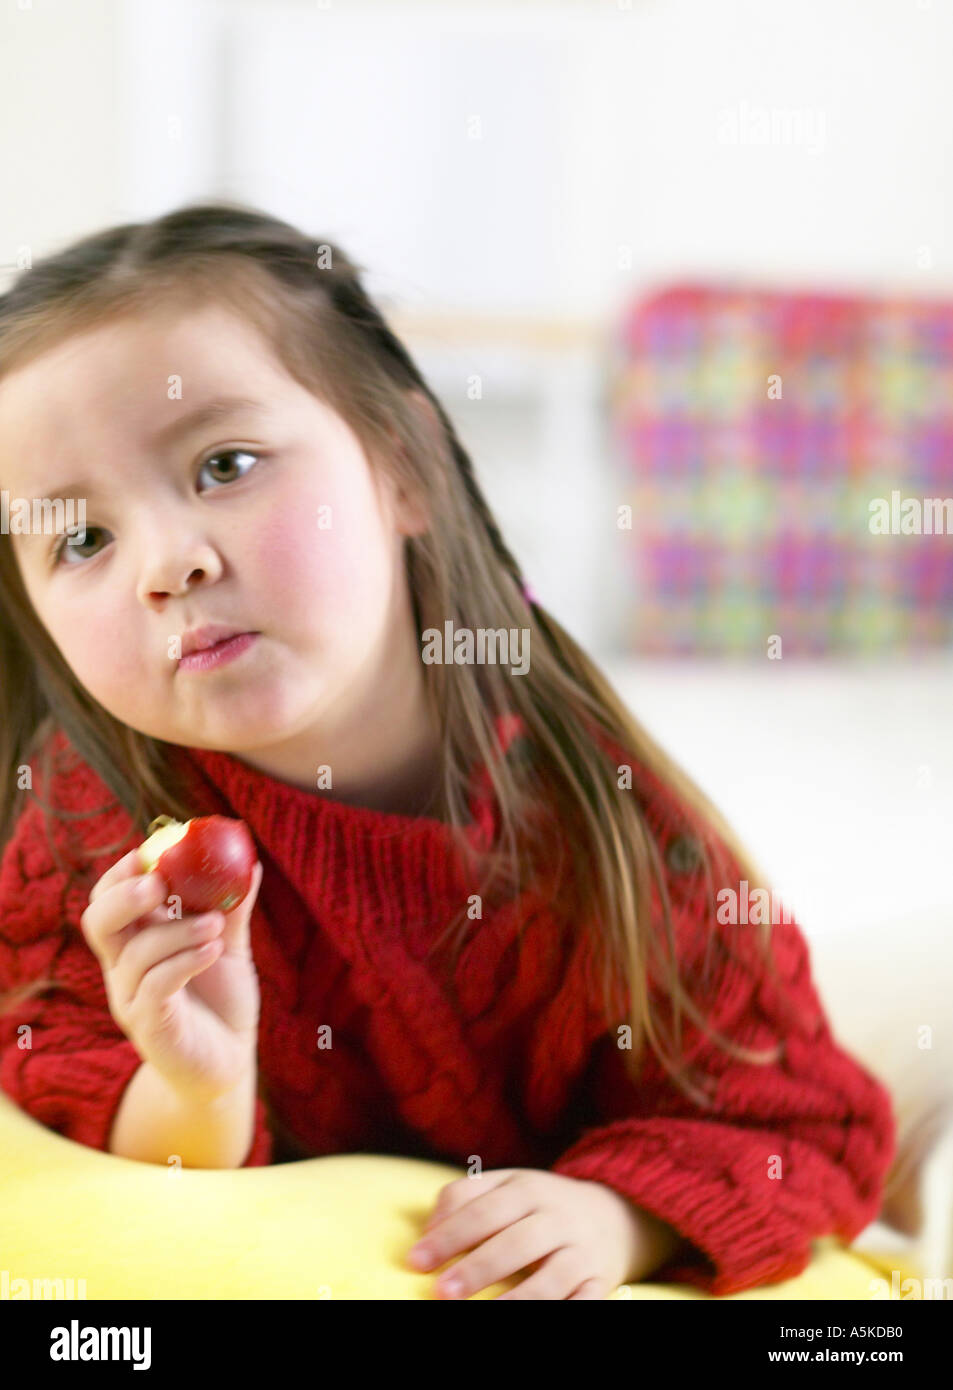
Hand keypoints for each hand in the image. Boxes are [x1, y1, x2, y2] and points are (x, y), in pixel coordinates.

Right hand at [80, 846, 263, 1104]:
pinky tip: (212, 950)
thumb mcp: (228, 948)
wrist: (230, 1063)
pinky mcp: (149, 1028)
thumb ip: (232, 909)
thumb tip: (250, 864)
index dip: (120, 874)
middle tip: (160, 883)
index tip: (149, 851)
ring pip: (135, 953)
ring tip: (215, 925)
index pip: (107, 900)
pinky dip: (184, 960)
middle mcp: (123, 970)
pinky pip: (155, 987)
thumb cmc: (222, 1001)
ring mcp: (131, 1000)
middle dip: (124, 896)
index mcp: (135, 943)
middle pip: (98, 922)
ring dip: (177, 930)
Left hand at [406, 1167, 663, 1299]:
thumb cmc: (539, 1205)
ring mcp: (580, 1250)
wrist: (612, 1215)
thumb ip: (463, 1197)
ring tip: (485, 1315)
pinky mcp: (599, 1280)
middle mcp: (556, 1218)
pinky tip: (539, 1318)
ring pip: (552, 1277)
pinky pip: (585, 1302)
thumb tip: (428, 1230)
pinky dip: (568, 1311)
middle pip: (516, 1242)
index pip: (483, 1210)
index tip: (416, 1261)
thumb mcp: (505, 1186)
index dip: (449, 1235)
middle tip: (441, 1291)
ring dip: (517, 1299)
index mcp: (527, 1189)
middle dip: (478, 1267)